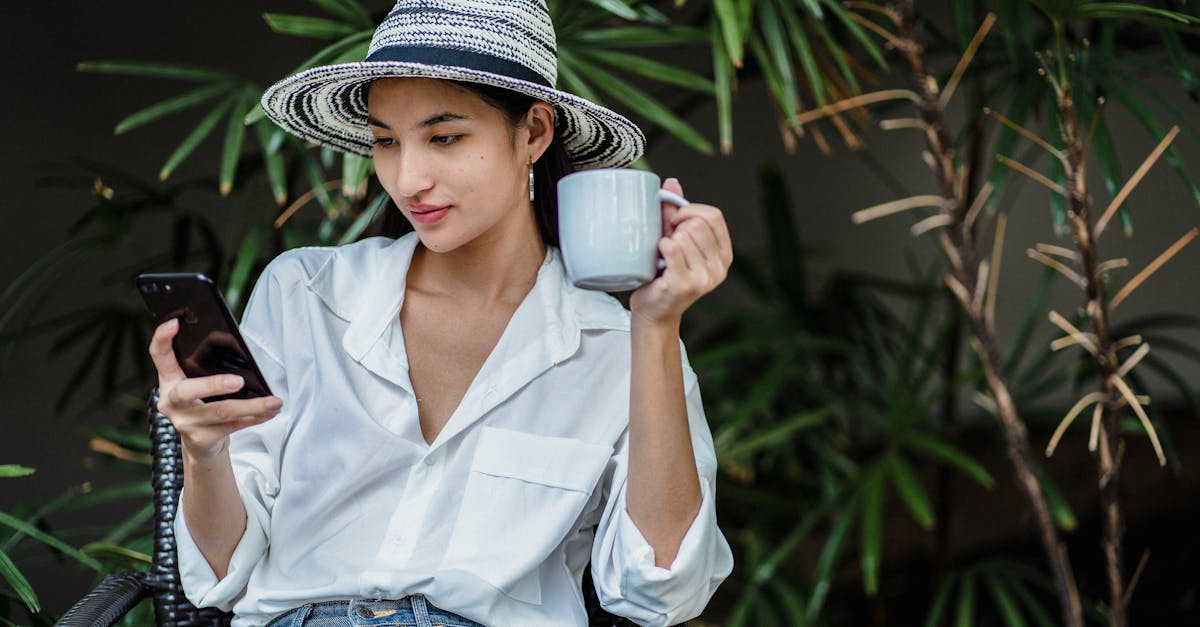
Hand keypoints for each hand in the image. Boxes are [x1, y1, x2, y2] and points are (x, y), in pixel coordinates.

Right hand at [149, 318, 282, 460]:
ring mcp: (185, 423)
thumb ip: (208, 368)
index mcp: (169, 380)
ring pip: (219, 412)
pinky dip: (256, 417)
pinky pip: (233, 426)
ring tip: (273, 401)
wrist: (201, 446)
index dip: (162, 339)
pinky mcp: (202, 439)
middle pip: (187, 391)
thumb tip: (242, 349)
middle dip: (214, 385)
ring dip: (251, 406)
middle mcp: (171, 402)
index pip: (159, 356)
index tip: (173, 323)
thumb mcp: (200, 384)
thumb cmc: (204, 405)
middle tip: (239, 381)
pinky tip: (270, 411)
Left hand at [629, 178, 732, 324]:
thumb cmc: (664, 274)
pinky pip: (672, 249)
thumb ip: (676, 212)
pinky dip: (661, 248)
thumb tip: (672, 182)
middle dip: (676, 227)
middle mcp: (720, 268)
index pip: (714, 216)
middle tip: (666, 242)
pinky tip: (658, 259)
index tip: (674, 219)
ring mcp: (705, 278)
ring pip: (685, 235)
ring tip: (662, 257)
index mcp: (724, 254)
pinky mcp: (685, 285)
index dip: (691, 210)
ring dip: (667, 240)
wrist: (654, 311)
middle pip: (698, 224)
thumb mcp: (674, 239)